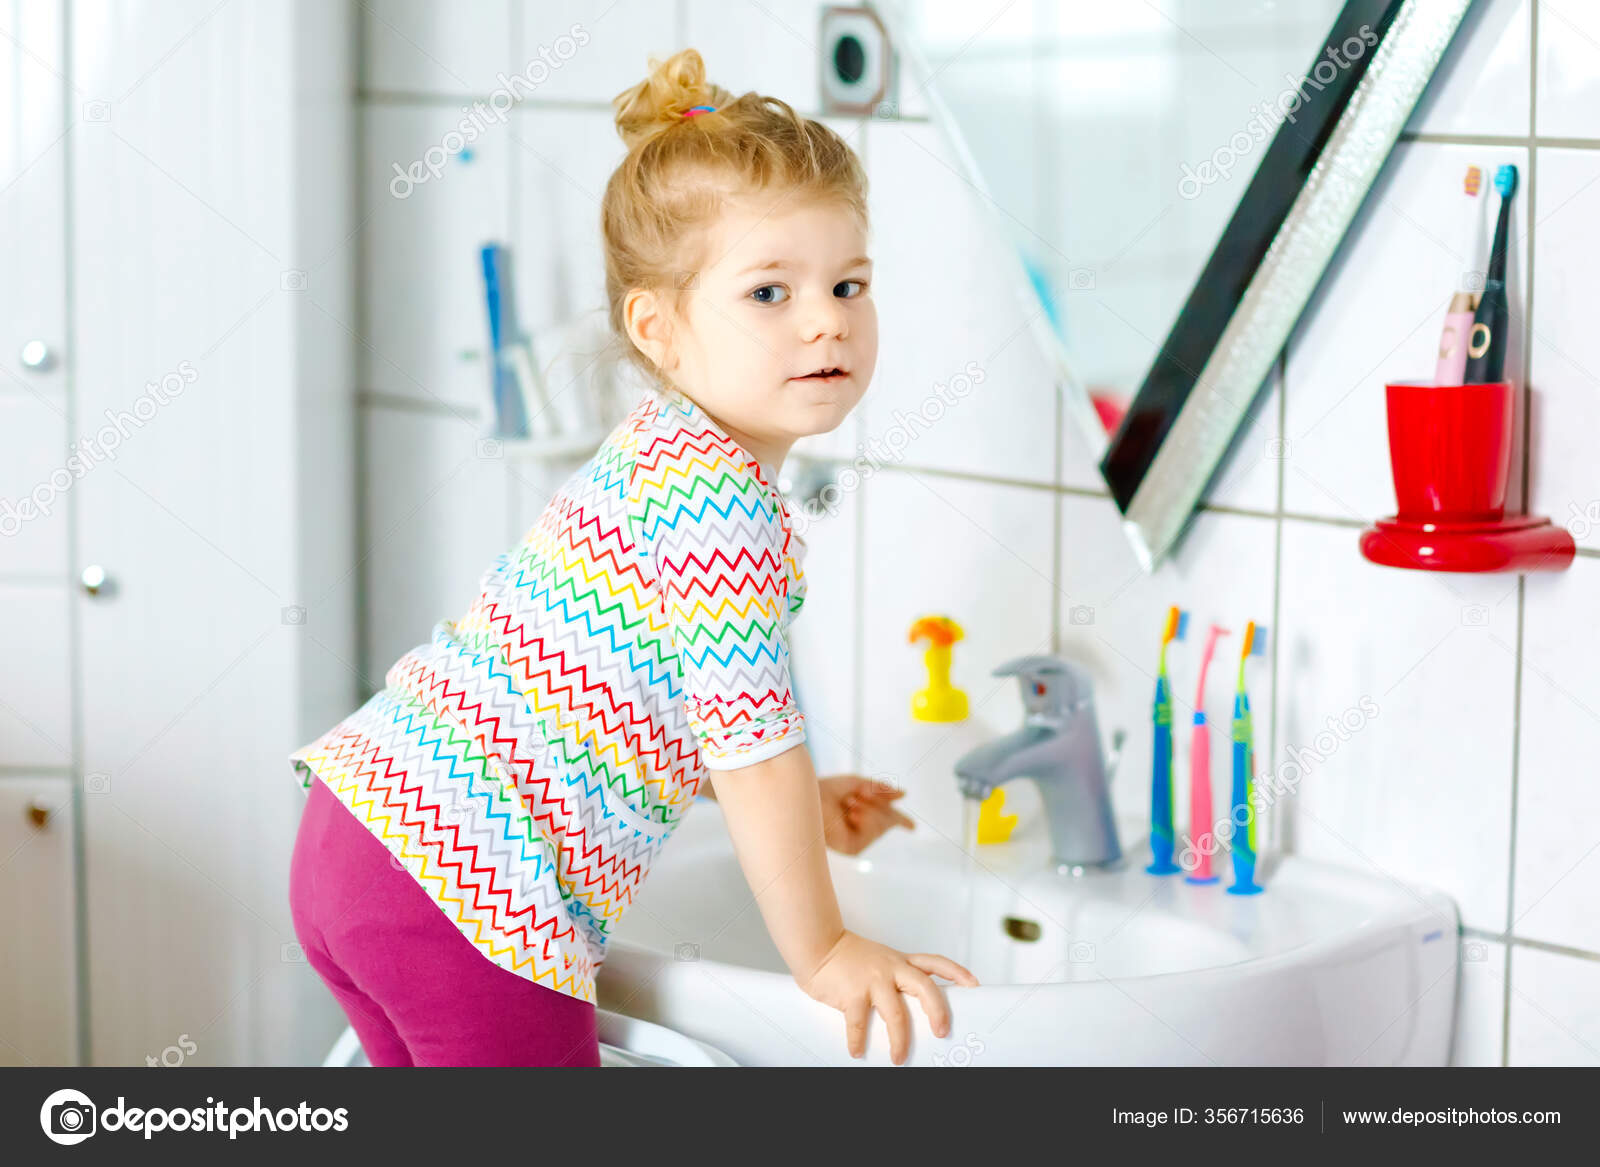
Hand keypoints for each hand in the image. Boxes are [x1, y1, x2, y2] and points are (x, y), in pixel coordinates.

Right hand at [795, 929, 979, 1064]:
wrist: (819, 945)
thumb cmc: (848, 957)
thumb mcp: (880, 960)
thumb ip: (897, 977)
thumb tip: (912, 1008)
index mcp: (900, 962)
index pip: (935, 963)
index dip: (957, 972)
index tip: (974, 984)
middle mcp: (891, 969)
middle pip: (924, 987)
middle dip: (937, 1011)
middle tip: (942, 1032)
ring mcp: (872, 980)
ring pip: (896, 1013)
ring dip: (899, 1040)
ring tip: (899, 1058)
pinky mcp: (852, 993)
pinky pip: (859, 1023)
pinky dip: (858, 1041)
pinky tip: (858, 1051)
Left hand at [818, 774, 913, 854]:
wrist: (806, 799)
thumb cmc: (824, 790)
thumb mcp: (856, 783)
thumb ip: (880, 789)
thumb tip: (904, 794)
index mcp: (859, 813)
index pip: (885, 819)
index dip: (900, 821)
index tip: (912, 827)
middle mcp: (858, 829)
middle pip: (888, 818)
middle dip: (879, 801)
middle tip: (859, 794)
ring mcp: (856, 840)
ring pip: (883, 824)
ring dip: (870, 808)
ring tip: (849, 802)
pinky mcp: (853, 849)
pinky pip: (874, 832)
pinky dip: (867, 818)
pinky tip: (851, 813)